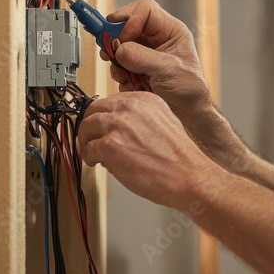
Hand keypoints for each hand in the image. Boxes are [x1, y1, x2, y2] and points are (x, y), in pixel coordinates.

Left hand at [78, 92, 216, 208]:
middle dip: (90, 126)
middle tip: (91, 138)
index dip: (103, 115)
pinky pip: (88, 149)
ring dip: (86, 141)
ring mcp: (118, 125)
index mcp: (144, 99)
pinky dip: (89, 158)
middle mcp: (129, 107)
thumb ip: (139, 119)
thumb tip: (118, 127)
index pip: (111, 100)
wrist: (187, 175)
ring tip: (93, 153)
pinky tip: (98, 163)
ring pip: (86, 127)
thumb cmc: (178, 156)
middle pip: (93, 109)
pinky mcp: (109, 145)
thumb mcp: (162, 122)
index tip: (100, 125)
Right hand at [102, 0, 212, 120]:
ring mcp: (144, 52)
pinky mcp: (135, 66)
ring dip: (116, 59)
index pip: (145, 9)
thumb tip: (120, 49)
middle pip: (127, 24)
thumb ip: (142, 57)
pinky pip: (118, 63)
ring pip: (119, 44)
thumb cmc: (190, 89)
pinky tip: (128, 83)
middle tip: (108, 51)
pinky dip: (118, 73)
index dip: (130, 19)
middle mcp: (156, 38)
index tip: (122, 37)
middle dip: (115, 38)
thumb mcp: (168, 70)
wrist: (187, 113)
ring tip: (123, 73)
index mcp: (170, 31)